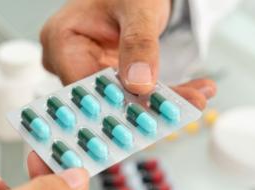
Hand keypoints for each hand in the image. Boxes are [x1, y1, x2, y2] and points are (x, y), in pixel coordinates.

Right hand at [41, 0, 216, 108]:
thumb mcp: (136, 9)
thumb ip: (138, 43)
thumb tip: (140, 84)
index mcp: (61, 42)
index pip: (82, 87)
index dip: (112, 105)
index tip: (146, 114)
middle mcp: (69, 61)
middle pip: (102, 98)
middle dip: (143, 106)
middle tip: (177, 112)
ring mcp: (87, 71)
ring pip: (121, 99)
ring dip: (158, 103)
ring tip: (193, 100)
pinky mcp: (107, 77)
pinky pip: (133, 93)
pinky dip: (161, 95)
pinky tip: (190, 95)